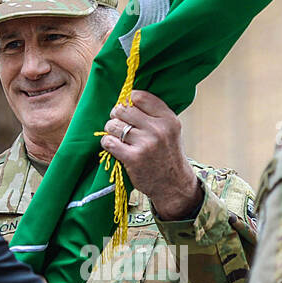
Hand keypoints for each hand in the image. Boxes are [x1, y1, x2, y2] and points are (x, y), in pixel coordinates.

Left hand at [99, 90, 201, 219]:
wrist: (174, 185)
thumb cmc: (167, 154)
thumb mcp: (170, 130)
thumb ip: (153, 114)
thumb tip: (126, 99)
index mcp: (168, 119)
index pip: (140, 97)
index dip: (128, 100)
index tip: (127, 107)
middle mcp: (158, 129)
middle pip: (123, 109)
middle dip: (116, 114)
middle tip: (119, 122)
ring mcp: (145, 144)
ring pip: (113, 125)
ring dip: (111, 129)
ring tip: (117, 136)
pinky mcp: (133, 158)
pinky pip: (109, 142)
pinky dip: (107, 143)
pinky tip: (113, 146)